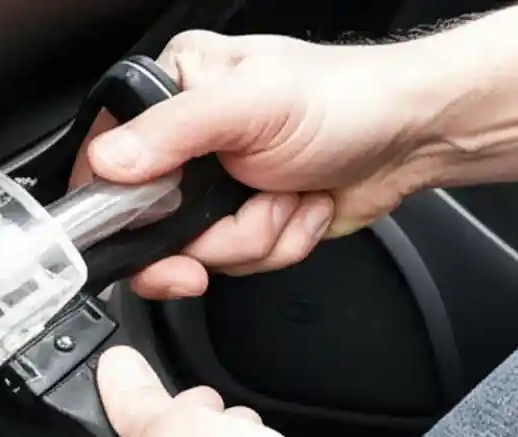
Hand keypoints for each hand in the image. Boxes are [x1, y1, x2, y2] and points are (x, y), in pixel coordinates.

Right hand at [72, 31, 438, 298]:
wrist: (412, 139)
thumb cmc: (346, 101)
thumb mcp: (252, 105)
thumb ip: (173, 132)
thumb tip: (108, 162)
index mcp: (170, 91)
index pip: (105, 158)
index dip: (121, 205)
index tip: (154, 227)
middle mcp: (183, 141)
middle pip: (148, 224)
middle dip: (211, 233)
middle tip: (245, 215)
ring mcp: (211, 188)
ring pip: (195, 251)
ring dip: (255, 236)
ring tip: (288, 194)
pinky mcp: (241, 223)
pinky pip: (234, 263)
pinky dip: (277, 245)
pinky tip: (300, 207)